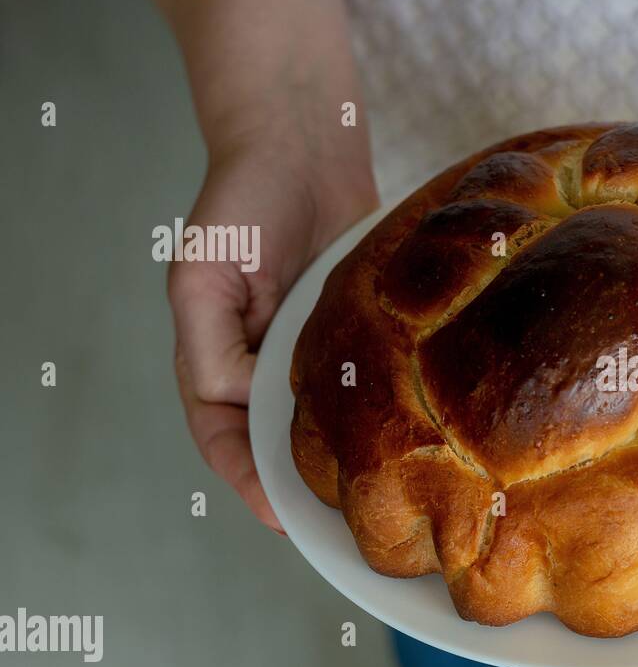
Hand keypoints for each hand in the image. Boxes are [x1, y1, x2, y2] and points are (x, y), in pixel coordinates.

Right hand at [170, 139, 376, 531]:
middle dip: (301, 484)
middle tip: (340, 522)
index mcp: (214, 356)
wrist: (303, 143)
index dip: (249, 482)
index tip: (283, 518)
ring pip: (320, 419)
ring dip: (340, 456)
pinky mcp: (352, 329)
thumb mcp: (205, 272)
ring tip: (375, 494)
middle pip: (274, 440)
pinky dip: (373, 412)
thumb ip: (212, 343)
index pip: (223, 438)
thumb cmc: (243, 200)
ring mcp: (308, 347)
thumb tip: (244, 402)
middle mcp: (260, 360)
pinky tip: (404, 435)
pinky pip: (360, 382)